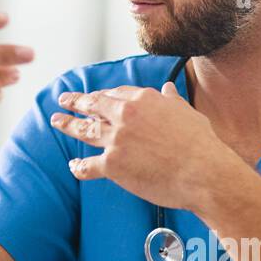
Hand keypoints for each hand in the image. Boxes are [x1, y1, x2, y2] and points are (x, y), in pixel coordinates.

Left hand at [48, 82, 244, 217]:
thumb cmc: (201, 144)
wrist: (203, 172)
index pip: (115, 94)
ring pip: (85, 129)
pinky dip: (78, 167)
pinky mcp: (112, 164)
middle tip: (64, 99)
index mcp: (143, 99)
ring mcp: (116, 139)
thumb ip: (172, 100)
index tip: (94, 97)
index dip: (102, 96)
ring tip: (57, 120)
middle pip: (94, 105)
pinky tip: (73, 166)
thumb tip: (168, 88)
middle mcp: (125, 115)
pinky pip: (88, 165)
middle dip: (76, 101)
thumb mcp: (187, 113)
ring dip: (68, 124)